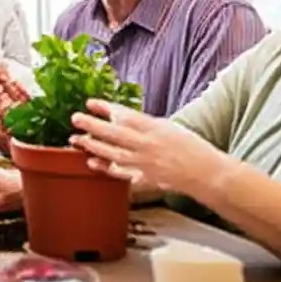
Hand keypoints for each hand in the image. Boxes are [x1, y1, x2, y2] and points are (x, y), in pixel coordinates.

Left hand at [70, 99, 228, 194]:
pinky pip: (120, 173)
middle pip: (113, 133)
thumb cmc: (190, 147)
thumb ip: (144, 124)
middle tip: (75, 118)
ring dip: (92, 146)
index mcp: (154, 128)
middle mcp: (147, 145)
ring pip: (112, 153)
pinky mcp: (144, 179)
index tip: (90, 102)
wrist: (206, 172)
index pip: (124, 115)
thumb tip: (120, 119)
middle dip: (91, 125)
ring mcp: (144, 163)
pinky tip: (91, 162)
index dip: (105, 108)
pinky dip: (105, 168)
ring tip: (75, 139)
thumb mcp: (167, 126)